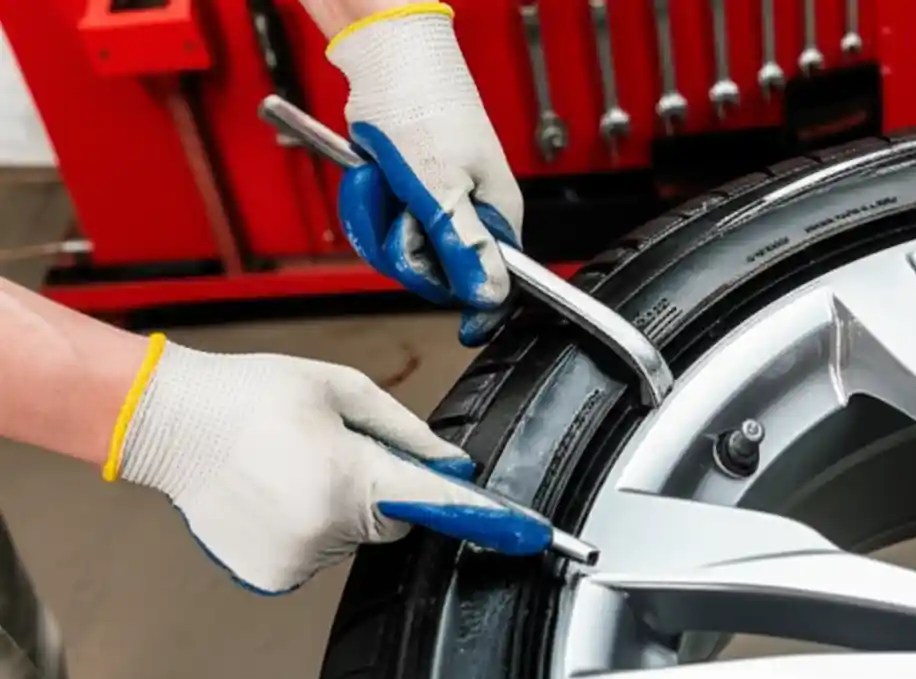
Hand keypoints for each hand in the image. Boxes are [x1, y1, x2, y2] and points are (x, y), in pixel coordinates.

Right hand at [110, 337, 534, 593]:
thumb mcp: (339, 390)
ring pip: (351, 536)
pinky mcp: (272, 574)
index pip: (434, 501)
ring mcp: (296, 556)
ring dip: (337, 507)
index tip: (526, 532)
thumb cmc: (250, 395)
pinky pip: (315, 553)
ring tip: (292, 467)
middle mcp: (326, 525)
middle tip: (334, 452)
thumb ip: (402, 428)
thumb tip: (445, 456)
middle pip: (390, 518)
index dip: (482, 515)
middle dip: (376, 488)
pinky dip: (306, 529)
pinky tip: (275, 493)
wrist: (172, 421)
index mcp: (349, 475)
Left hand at [328, 4, 522, 346]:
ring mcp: (435, 208)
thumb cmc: (426, 110)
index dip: (476, 304)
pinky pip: (381, 226)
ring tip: (383, 179)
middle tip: (400, 210)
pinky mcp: (406, 198)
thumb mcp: (444, 189)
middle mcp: (470, 217)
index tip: (465, 330)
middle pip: (435, 273)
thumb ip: (466, 247)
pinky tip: (372, 175)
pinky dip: (368, 204)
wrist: (388, 61)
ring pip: (400, 252)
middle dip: (404, 247)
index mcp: (497, 218)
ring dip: (379, 219)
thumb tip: (490, 295)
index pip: (495, 283)